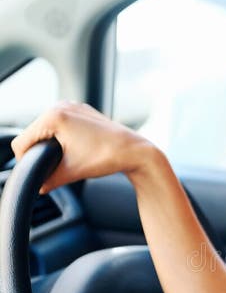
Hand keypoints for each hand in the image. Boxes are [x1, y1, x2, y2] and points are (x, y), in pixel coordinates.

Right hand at [11, 102, 154, 193]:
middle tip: (51, 168)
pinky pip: (60, 124)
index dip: (25, 160)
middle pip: (33, 133)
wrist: (135, 151)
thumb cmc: (107, 157)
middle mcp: (61, 106)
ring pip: (46, 128)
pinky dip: (61, 136)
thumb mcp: (71, 172)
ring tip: (63, 158)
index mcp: (54, 117)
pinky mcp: (81, 110)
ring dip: (49, 143)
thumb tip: (39, 187)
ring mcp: (72, 106)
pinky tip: (72, 149)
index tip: (35, 173)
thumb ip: (48, 180)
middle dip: (38, 151)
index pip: (22, 141)